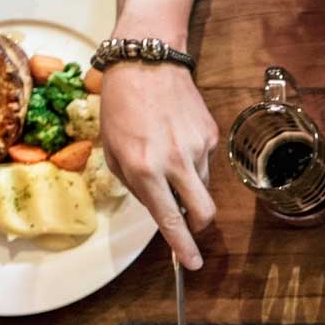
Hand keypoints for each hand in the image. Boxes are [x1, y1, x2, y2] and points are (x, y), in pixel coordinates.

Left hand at [99, 60, 218, 270]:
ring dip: (190, 186)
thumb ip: (135, 184)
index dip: (182, 246)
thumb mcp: (113, 150)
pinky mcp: (211, 134)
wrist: (145, 60)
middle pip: (203, 212)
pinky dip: (193, 160)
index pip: (169, 219)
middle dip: (198, 226)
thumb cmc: (121, 105)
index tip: (191, 264)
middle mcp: (174, 161)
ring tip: (170, 158)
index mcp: (144, 168)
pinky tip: (177, 137)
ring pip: (203, 186)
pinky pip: (206, 161)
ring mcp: (197, 147)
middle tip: (189, 223)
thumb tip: (160, 206)